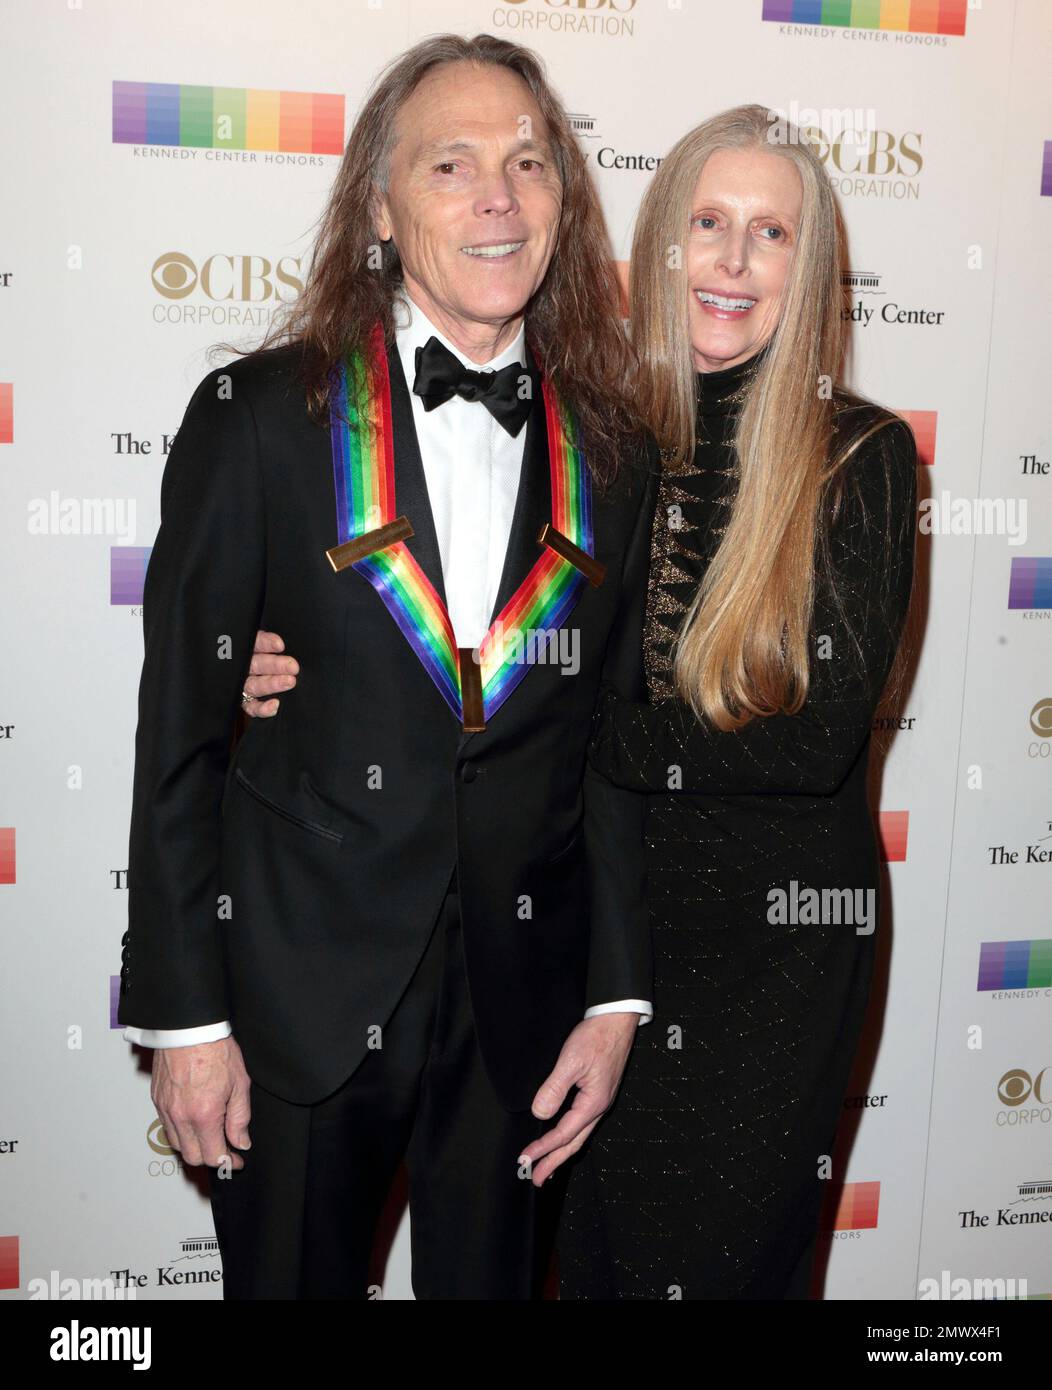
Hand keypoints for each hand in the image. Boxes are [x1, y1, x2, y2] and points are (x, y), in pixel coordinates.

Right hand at [151, 1036, 251, 1169]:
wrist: (189, 1028)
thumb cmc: (215, 1049)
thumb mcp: (239, 1083)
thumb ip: (240, 1117)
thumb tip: (240, 1142)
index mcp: (204, 1115)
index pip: (213, 1155)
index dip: (227, 1162)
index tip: (236, 1160)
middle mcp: (181, 1116)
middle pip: (192, 1156)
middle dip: (210, 1157)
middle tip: (225, 1149)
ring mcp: (166, 1109)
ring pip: (177, 1144)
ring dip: (194, 1146)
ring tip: (209, 1135)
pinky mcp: (157, 1100)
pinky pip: (167, 1127)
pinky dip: (180, 1132)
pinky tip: (193, 1121)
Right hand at [242, 629, 297, 717]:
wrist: (253, 680)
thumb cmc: (269, 654)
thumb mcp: (266, 645)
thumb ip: (270, 643)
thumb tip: (283, 643)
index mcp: (249, 649)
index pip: (256, 643)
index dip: (266, 643)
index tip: (280, 645)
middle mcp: (245, 666)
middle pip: (257, 664)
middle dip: (275, 665)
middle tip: (293, 667)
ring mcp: (244, 684)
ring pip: (255, 685)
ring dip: (272, 684)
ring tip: (290, 682)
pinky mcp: (245, 702)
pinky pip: (251, 707)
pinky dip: (262, 708)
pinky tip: (275, 705)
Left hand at [520, 1012, 637, 1185]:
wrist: (616, 1020)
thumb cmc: (596, 1038)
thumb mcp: (571, 1061)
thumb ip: (555, 1088)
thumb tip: (540, 1113)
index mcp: (593, 1103)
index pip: (564, 1133)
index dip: (544, 1148)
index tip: (526, 1159)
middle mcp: (599, 1107)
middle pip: (574, 1143)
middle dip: (555, 1162)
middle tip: (536, 1179)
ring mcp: (599, 1101)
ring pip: (579, 1135)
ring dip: (562, 1152)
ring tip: (547, 1167)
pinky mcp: (597, 1093)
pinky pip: (581, 1123)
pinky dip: (569, 1135)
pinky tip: (562, 1136)